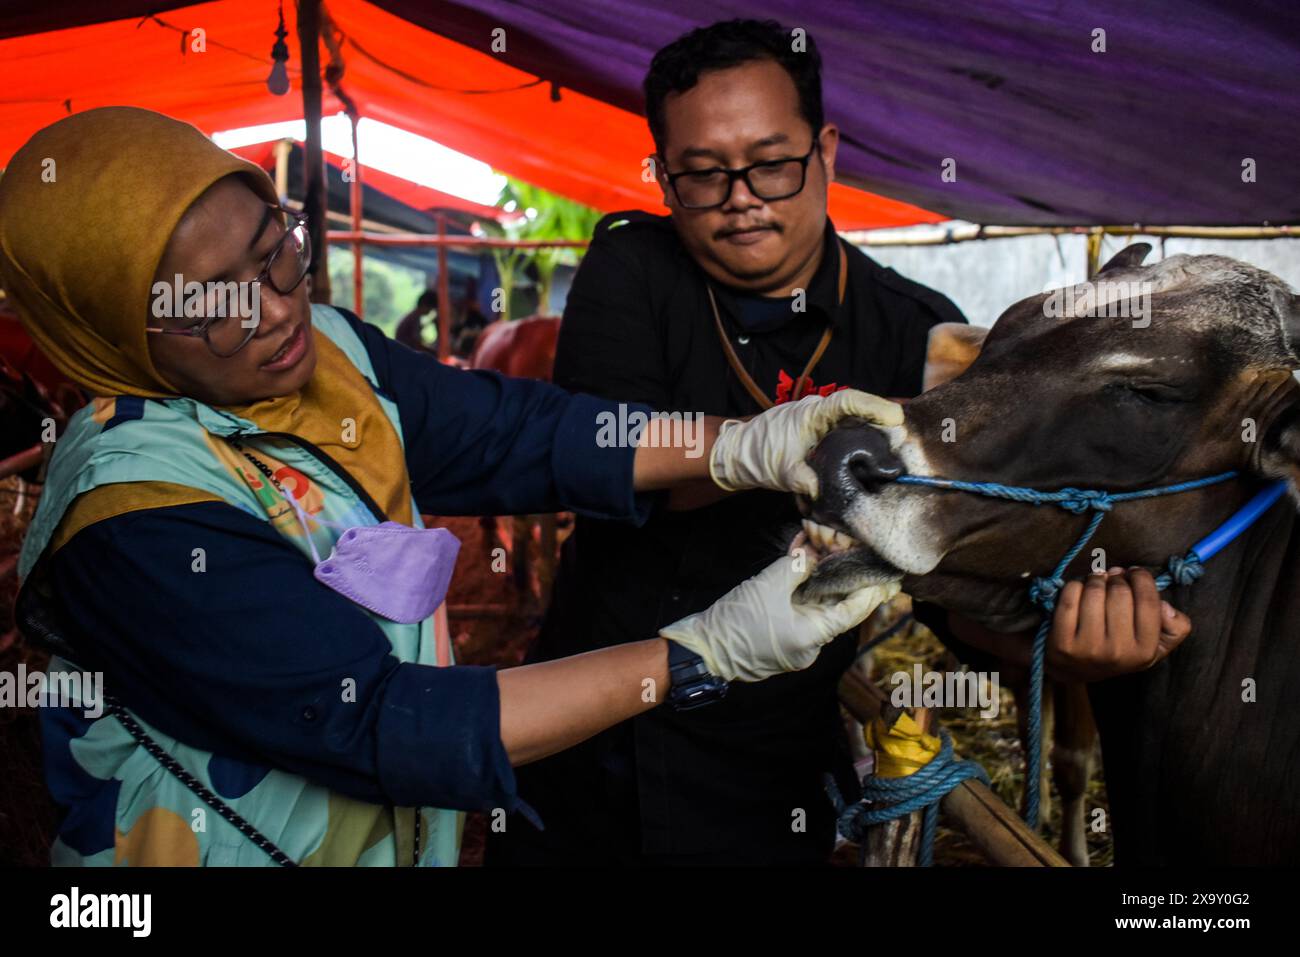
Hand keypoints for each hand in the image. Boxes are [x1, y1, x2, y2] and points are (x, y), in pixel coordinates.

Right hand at [660, 553, 899, 682]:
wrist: (704, 648)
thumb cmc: (736, 620)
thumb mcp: (769, 584)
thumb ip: (797, 567)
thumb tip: (815, 555)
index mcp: (812, 636)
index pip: (852, 612)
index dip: (871, 593)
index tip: (887, 578)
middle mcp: (810, 644)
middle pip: (836, 608)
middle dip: (842, 579)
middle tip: (857, 556)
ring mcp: (797, 643)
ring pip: (817, 607)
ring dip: (819, 581)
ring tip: (820, 551)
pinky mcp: (783, 638)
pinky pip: (800, 611)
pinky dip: (801, 590)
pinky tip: (798, 565)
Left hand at [707, 389, 902, 495]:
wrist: (740, 453)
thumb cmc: (758, 454)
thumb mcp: (780, 470)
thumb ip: (800, 478)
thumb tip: (818, 490)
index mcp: (812, 413)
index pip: (848, 400)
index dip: (874, 406)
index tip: (895, 417)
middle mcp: (822, 414)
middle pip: (860, 410)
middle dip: (885, 421)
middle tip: (905, 440)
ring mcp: (825, 425)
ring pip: (858, 422)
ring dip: (878, 433)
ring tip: (899, 450)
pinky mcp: (825, 437)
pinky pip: (851, 434)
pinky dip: (866, 443)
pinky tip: (878, 458)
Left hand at [1047, 567, 1191, 681]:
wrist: (1074, 668)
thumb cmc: (1119, 648)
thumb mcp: (1156, 644)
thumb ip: (1175, 626)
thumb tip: (1165, 606)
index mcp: (1145, 651)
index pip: (1148, 600)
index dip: (1140, 578)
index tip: (1133, 574)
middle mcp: (1118, 652)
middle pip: (1120, 592)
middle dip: (1116, 578)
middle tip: (1111, 579)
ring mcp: (1088, 649)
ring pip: (1094, 590)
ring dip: (1095, 579)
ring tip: (1096, 584)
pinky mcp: (1061, 643)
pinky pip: (1069, 597)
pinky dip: (1074, 586)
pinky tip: (1078, 592)